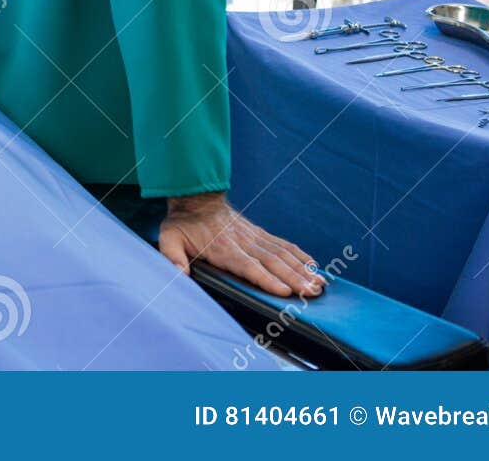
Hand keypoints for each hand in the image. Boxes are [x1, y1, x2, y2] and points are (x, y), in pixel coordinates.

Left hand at [158, 192, 324, 298]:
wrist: (195, 196)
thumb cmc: (182, 223)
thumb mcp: (169, 239)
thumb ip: (172, 258)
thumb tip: (180, 276)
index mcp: (224, 248)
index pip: (249, 266)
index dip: (267, 279)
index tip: (285, 291)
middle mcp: (243, 243)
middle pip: (273, 262)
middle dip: (294, 278)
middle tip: (312, 292)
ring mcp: (254, 237)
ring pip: (282, 254)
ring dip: (302, 269)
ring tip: (319, 283)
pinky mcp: (259, 233)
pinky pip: (283, 244)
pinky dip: (300, 255)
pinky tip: (314, 265)